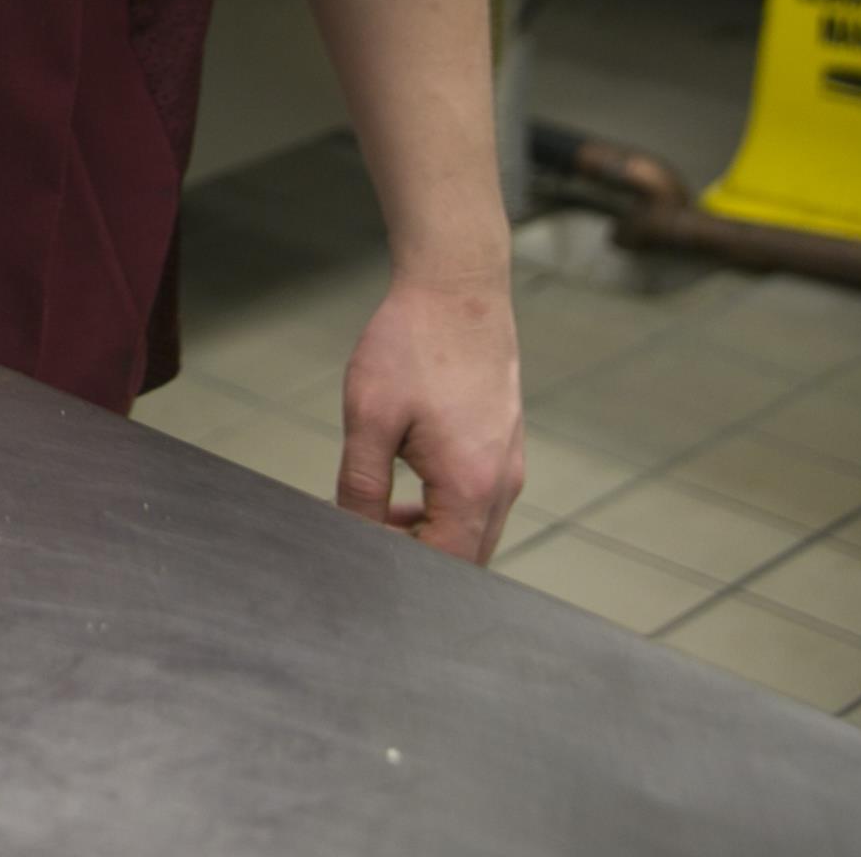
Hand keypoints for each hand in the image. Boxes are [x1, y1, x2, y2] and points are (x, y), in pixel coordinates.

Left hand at [338, 272, 523, 561]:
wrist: (456, 290)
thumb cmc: (412, 345)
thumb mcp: (369, 417)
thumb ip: (360, 485)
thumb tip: (350, 532)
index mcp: (473, 486)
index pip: (444, 564)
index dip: (399, 570)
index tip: (357, 552)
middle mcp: (503, 485)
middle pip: (465, 557)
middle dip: (414, 558)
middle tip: (360, 536)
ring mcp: (510, 467)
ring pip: (473, 531)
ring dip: (428, 535)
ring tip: (374, 515)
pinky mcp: (505, 448)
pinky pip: (478, 503)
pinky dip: (444, 511)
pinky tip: (403, 491)